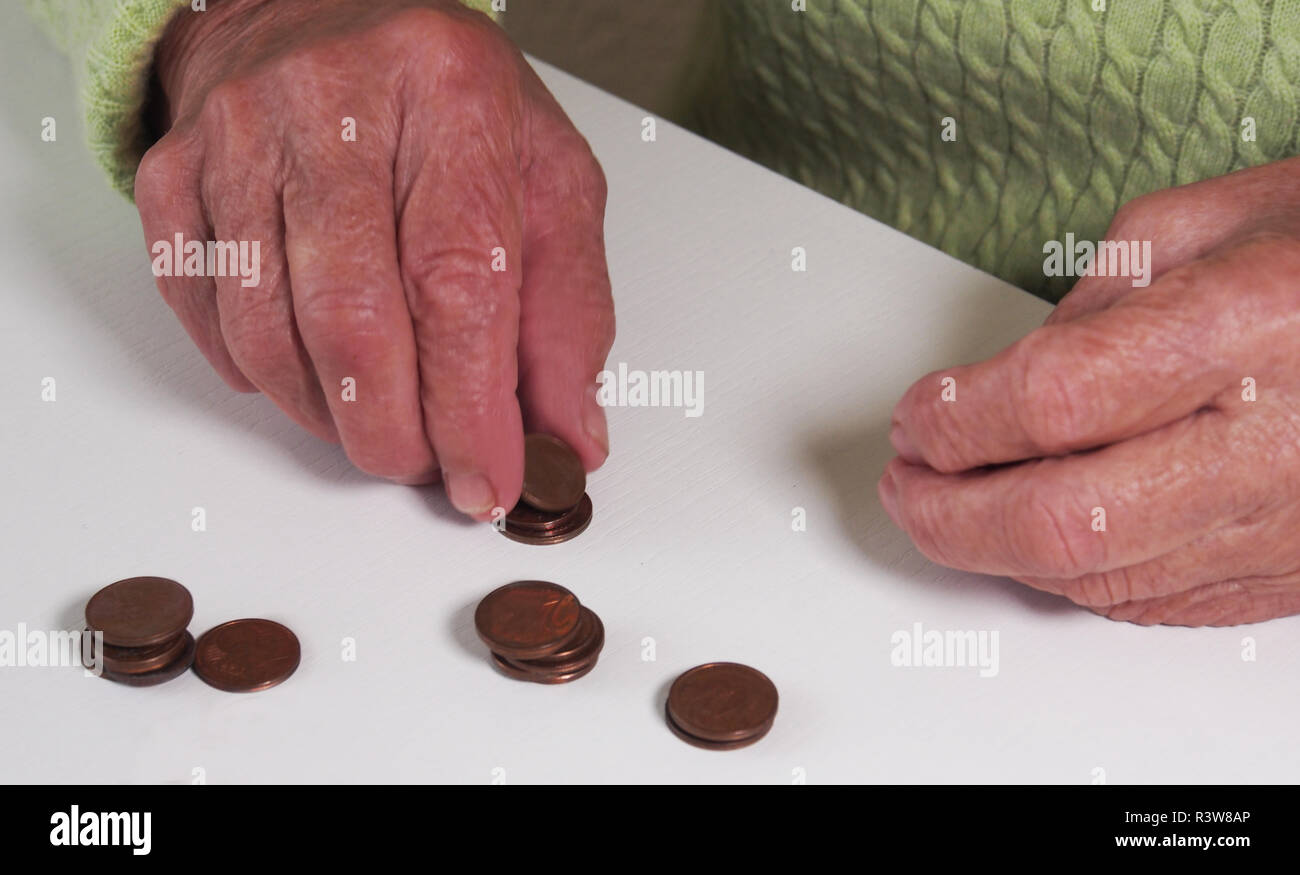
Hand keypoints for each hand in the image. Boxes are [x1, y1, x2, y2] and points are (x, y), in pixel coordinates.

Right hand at [136, 0, 613, 518]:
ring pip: (266, 330)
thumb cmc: (450, 109)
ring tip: (378, 422)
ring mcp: (238, 135)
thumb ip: (568, 314)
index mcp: (452, 97)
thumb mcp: (549, 184)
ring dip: (328, 415)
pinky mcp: (172, 171)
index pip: (456, 281)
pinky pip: (201, 312)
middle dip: (394, 432)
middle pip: (351, 318)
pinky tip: (309, 371)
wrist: (327, 16)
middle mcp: (333, 102)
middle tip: (426, 467)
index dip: (469, 406)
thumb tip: (567, 439)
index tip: (488, 478)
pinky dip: (258, 373)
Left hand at [879, 157, 1299, 625]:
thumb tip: (1009, 370)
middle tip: (906, 483)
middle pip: (1061, 519)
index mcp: (1250, 325)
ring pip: (1101, 578)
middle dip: (948, 512)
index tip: (917, 415)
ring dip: (996, 550)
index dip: (957, 420)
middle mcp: (1276, 441)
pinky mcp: (1295, 571)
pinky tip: (1037, 540)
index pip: (1054, 401)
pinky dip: (1073, 576)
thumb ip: (1096, 293)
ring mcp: (1292, 523)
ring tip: (951, 507)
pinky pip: (1156, 602)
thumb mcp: (1216, 215)